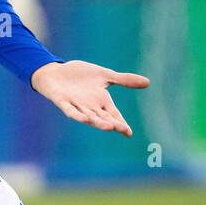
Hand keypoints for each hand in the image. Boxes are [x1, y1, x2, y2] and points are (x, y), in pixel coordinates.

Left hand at [30, 60, 149, 135]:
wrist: (57, 72)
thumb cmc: (80, 75)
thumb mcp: (105, 75)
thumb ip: (124, 80)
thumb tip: (148, 83)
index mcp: (101, 101)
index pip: (114, 115)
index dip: (121, 123)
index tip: (129, 133)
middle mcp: (90, 106)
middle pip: (103, 118)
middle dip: (112, 123)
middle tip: (121, 129)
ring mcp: (77, 105)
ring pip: (89, 116)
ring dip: (98, 122)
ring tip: (109, 127)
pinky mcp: (63, 102)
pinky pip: (71, 110)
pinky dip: (77, 114)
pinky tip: (84, 118)